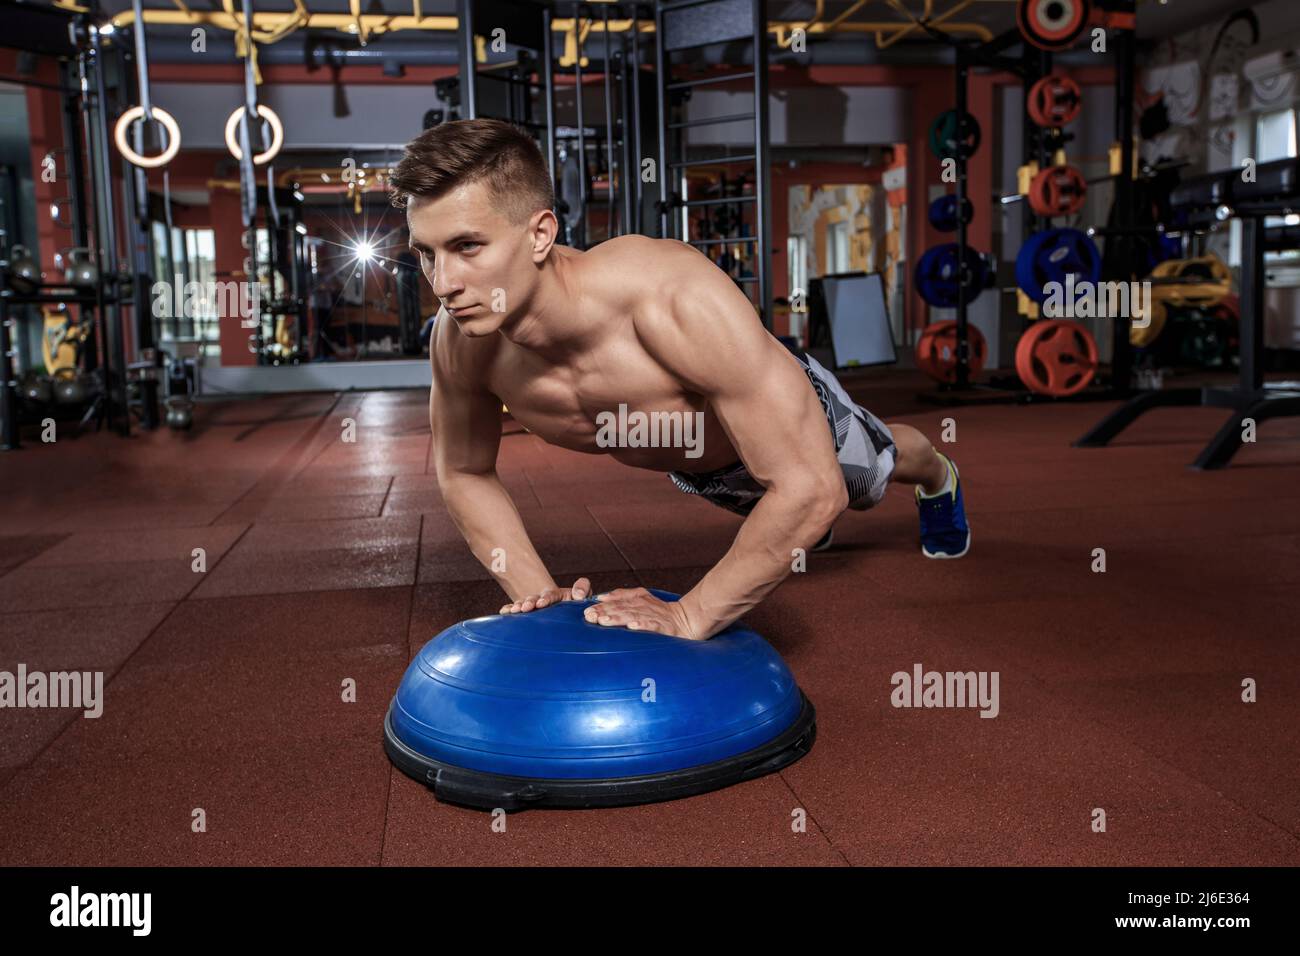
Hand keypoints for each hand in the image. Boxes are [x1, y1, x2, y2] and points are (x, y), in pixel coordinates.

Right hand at [500, 577, 591, 614]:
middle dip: (529, 602)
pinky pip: (516, 610)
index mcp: (556, 596)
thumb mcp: (582, 596)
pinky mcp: (527, 614)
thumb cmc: (576, 607)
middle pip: (533, 599)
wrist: (569, 620)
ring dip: (518, 606)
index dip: (545, 598)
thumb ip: (582, 589)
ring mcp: (533, 607)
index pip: (550, 595)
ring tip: (514, 611)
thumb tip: (577, 594)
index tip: (541, 604)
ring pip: (524, 604)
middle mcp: (542, 600)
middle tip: (525, 608)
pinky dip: (509, 610)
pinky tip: (504, 612)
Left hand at [583, 587, 700, 639]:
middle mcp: (644, 606)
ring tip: (604, 621)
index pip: (616, 601)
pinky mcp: (664, 627)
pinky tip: (632, 627)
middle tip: (589, 616)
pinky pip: (652, 626)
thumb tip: (600, 598)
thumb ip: (622, 597)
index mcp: (638, 599)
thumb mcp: (641, 600)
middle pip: (621, 608)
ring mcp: (654, 616)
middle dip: (604, 612)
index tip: (586, 610)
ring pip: (633, 616)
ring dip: (617, 618)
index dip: (601, 605)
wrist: (688, 620)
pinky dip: (642, 626)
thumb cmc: (661, 613)